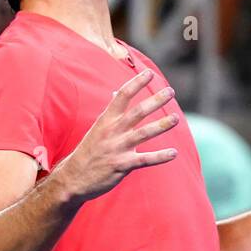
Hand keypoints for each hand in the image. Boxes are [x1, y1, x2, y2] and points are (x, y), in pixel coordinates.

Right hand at [58, 69, 178, 201]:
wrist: (73, 177)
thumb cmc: (89, 151)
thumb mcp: (98, 128)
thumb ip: (111, 112)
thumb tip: (115, 92)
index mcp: (106, 119)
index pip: (122, 95)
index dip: (136, 83)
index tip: (149, 73)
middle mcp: (112, 131)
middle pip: (137, 112)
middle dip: (155, 100)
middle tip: (170, 91)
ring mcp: (117, 148)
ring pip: (144, 133)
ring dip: (161, 125)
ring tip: (176, 118)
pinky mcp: (122, 165)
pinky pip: (145, 160)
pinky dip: (160, 156)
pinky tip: (174, 153)